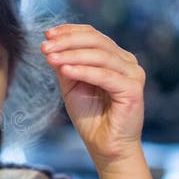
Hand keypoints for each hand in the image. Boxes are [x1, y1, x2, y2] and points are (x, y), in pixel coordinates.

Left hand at [41, 24, 145, 167]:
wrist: (105, 147)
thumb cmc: (91, 117)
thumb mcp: (72, 85)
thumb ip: (65, 64)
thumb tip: (50, 43)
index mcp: (115, 57)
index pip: (93, 35)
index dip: (69, 31)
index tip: (47, 34)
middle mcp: (127, 62)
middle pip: (96, 41)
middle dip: (67, 41)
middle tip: (45, 46)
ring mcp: (133, 74)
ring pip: (100, 56)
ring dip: (71, 54)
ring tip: (50, 58)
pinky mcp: (133, 90)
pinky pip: (105, 76)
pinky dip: (83, 71)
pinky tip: (65, 70)